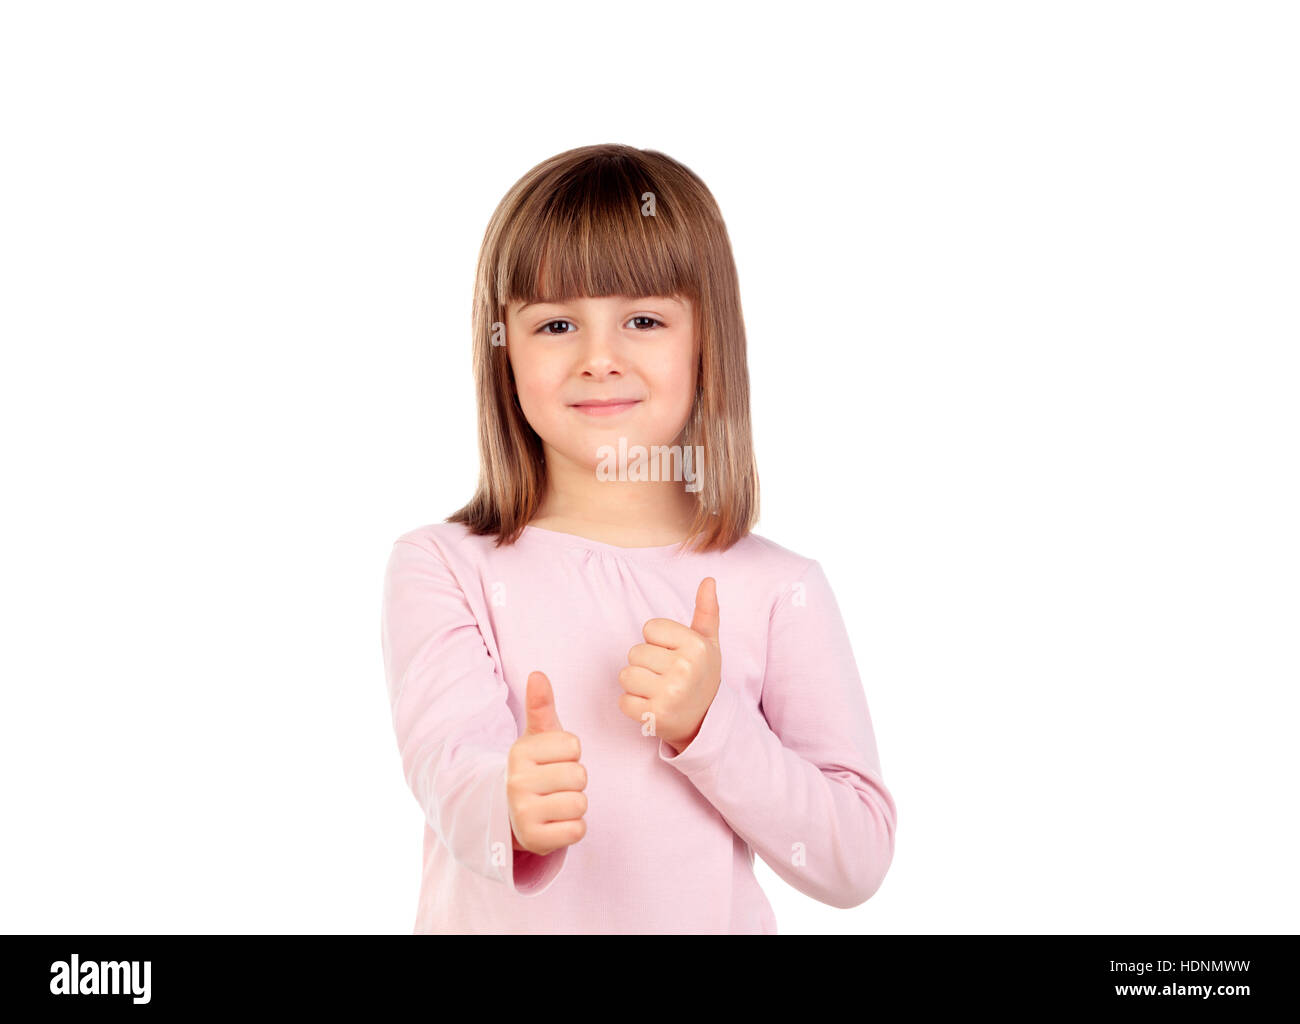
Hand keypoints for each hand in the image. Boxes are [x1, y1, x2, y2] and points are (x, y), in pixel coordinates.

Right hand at [506, 671, 587, 855]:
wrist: (511, 813)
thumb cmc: (536, 768)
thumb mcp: (538, 737)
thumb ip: (541, 706)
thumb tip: (537, 674)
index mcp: (519, 752)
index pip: (573, 746)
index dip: (571, 754)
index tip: (553, 761)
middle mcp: (516, 782)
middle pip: (579, 776)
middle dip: (575, 781)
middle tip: (555, 785)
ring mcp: (522, 813)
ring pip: (580, 803)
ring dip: (575, 805)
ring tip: (555, 803)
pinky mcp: (534, 840)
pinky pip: (577, 830)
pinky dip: (573, 828)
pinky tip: (555, 823)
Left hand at [617, 577, 721, 753]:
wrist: (706, 721)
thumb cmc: (701, 675)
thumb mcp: (708, 643)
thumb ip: (706, 611)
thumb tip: (708, 580)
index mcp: (696, 646)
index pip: (650, 628)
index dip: (656, 641)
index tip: (672, 655)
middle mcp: (685, 668)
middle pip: (635, 652)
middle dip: (645, 664)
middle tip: (665, 676)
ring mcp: (670, 694)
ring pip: (626, 675)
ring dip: (636, 685)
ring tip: (657, 690)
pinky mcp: (655, 716)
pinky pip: (623, 701)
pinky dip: (632, 706)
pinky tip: (651, 707)